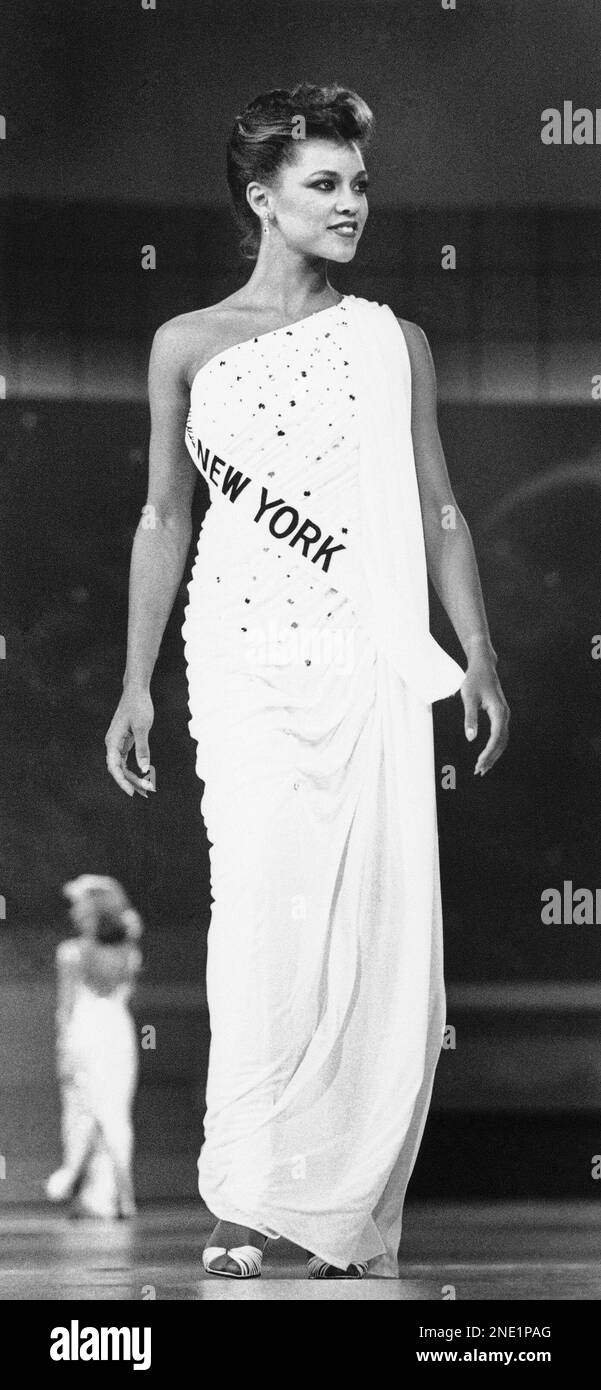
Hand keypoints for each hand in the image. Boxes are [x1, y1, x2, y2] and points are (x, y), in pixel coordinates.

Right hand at [105, 687, 155, 796]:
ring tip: (146, 789)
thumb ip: (143, 748)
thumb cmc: (138, 706)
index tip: (132, 791)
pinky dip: (134, 769)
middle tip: (146, 792)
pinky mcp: (124, 742)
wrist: (136, 691)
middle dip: (131, 782)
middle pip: (118, 769)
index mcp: (112, 741)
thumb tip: (144, 768)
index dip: (122, 781)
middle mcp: (112, 744)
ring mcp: (117, 743)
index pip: (115, 767)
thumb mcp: (143, 727)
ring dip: (133, 778)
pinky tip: (142, 778)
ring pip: (122, 766)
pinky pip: (126, 760)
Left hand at [461, 655, 509, 776]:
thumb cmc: (474, 680)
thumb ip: (470, 718)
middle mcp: (505, 715)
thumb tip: (471, 738)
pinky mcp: (500, 716)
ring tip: (482, 768)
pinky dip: (494, 747)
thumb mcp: (468, 697)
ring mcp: (504, 716)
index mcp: (499, 711)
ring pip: (502, 740)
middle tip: (479, 771)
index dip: (488, 752)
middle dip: (491, 757)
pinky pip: (500, 735)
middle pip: (502, 742)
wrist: (483, 667)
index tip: (479, 763)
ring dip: (493, 755)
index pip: (496, 737)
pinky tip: (486, 755)